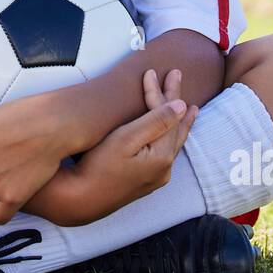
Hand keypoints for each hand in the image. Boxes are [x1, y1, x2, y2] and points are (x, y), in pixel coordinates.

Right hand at [62, 68, 197, 225]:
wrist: (80, 200)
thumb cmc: (98, 167)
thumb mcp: (125, 139)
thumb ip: (155, 121)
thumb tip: (182, 106)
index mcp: (162, 157)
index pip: (165, 115)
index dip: (159, 91)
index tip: (151, 71)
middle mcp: (164, 169)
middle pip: (175, 127)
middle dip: (176, 101)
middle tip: (178, 76)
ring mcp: (156, 178)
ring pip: (173, 142)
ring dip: (179, 122)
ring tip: (191, 110)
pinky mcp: (145, 182)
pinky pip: (165, 153)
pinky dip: (169, 137)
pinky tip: (170, 136)